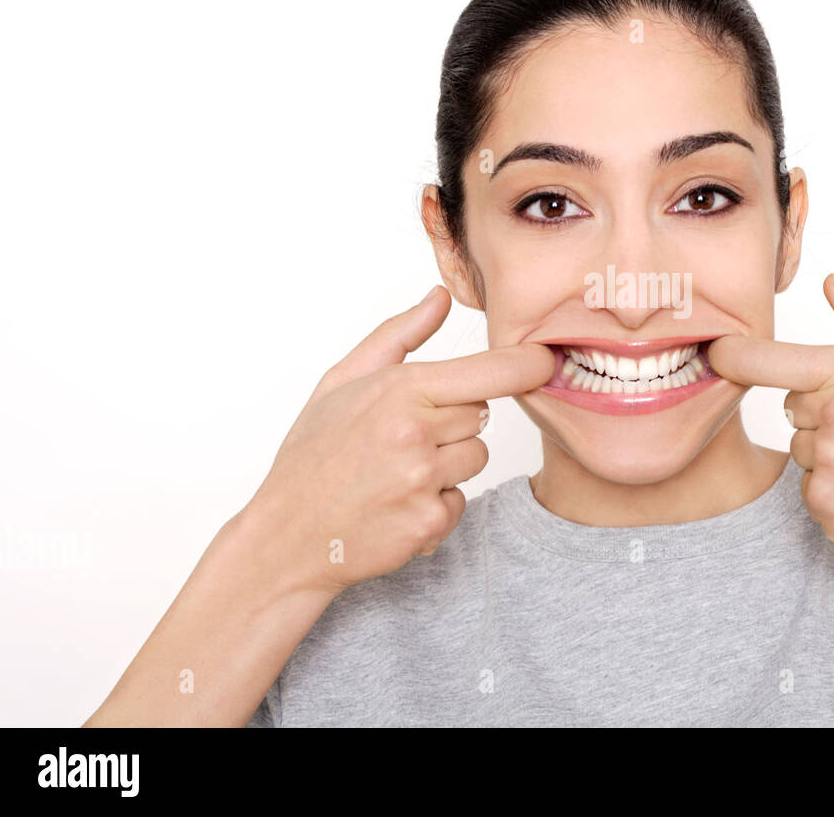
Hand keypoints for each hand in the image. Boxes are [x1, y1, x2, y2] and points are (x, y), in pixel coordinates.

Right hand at [244, 286, 554, 595]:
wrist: (285, 536)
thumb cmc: (311, 455)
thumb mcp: (342, 381)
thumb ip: (399, 336)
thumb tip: (440, 298)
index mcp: (398, 391)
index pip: (489, 372)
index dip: (527, 365)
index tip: (548, 359)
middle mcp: (414, 433)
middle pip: (481, 416)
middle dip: (451, 422)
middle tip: (402, 437)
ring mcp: (423, 481)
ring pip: (476, 457)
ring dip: (448, 465)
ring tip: (396, 471)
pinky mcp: (428, 524)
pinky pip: (461, 500)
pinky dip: (436, 504)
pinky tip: (396, 503)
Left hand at [706, 273, 833, 586]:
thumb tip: (832, 285)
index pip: (764, 359)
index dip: (731, 355)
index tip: (713, 352)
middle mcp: (831, 416)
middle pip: (794, 406)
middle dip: (825, 412)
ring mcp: (824, 463)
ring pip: (803, 448)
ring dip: (831, 454)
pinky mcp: (822, 504)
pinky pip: (810, 487)